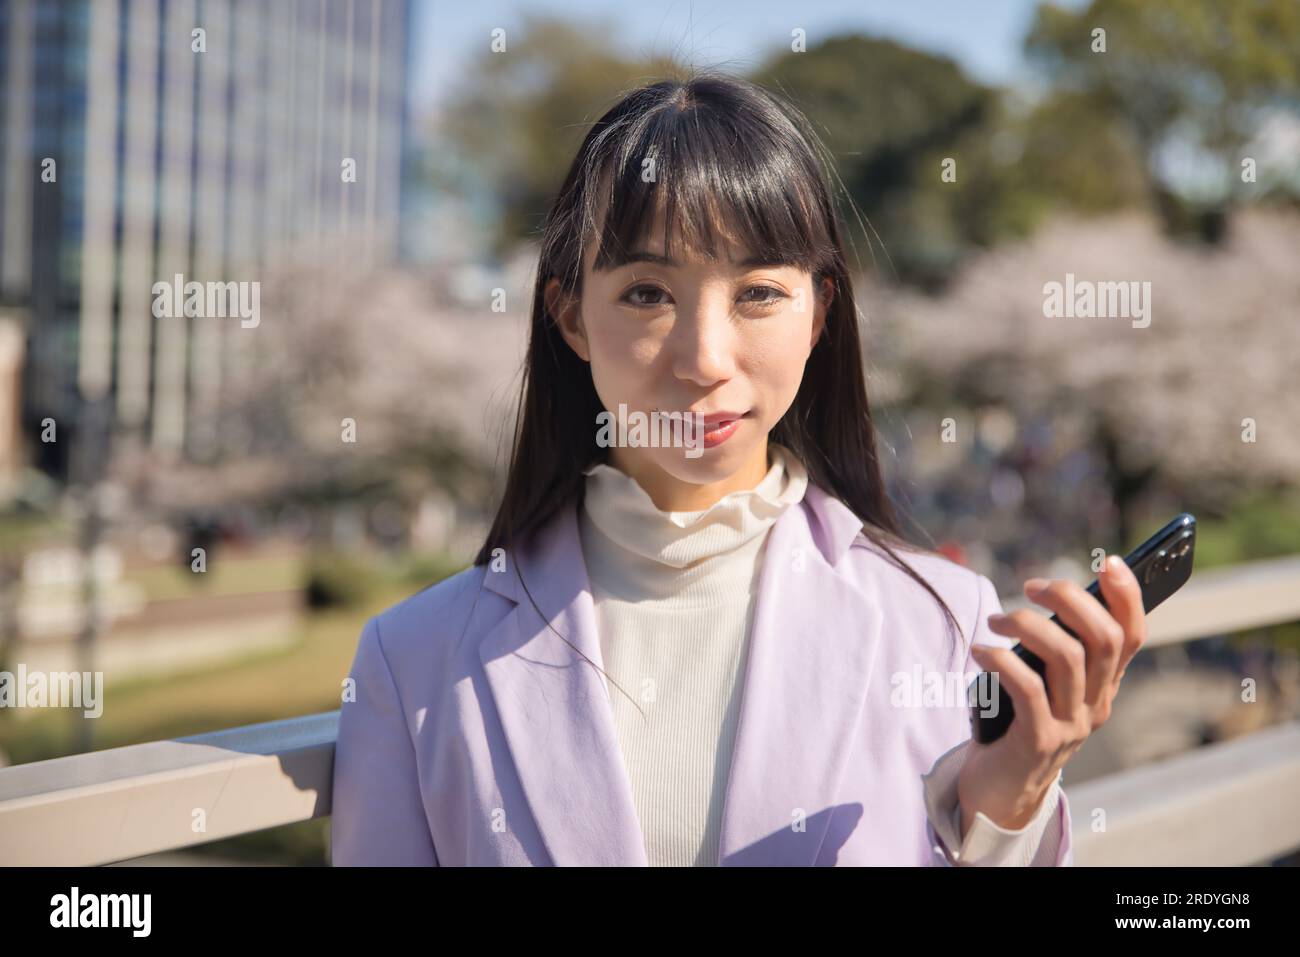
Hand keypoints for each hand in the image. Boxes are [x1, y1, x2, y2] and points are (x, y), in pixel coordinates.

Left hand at [955, 555, 1146, 834]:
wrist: (1000, 791)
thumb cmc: (1016, 722)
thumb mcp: (1043, 682)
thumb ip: (1052, 649)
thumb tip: (1047, 597)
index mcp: (1103, 686)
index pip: (1133, 636)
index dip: (1128, 596)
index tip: (1108, 562)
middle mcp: (1096, 705)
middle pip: (1103, 638)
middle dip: (1070, 599)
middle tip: (1031, 585)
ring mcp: (1072, 726)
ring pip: (1067, 658)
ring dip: (1026, 625)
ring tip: (994, 619)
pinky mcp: (1039, 742)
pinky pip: (1027, 689)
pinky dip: (1000, 660)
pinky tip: (979, 650)